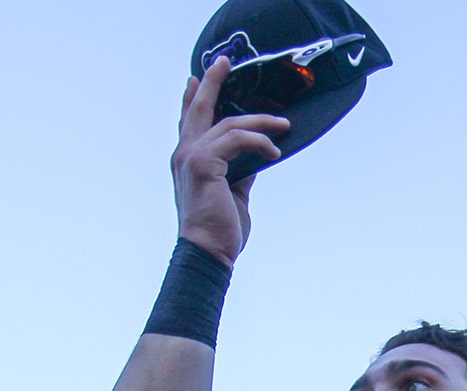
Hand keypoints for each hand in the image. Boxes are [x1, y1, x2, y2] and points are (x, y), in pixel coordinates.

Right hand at [172, 58, 290, 265]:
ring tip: (283, 124)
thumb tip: (258, 154)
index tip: (195, 78)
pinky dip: (259, 142)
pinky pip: (237, 140)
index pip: (189, 121)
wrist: (207, 252)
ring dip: (259, 121)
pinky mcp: (204, 164)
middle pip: (198, 108)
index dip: (192, 98)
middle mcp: (184, 154)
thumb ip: (240, 169)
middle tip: (223, 62)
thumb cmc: (219, 229)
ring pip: (228, 123)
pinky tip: (274, 151)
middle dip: (211, 81)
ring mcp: (191, 157)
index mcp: (187, 160)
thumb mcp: (233, 192)